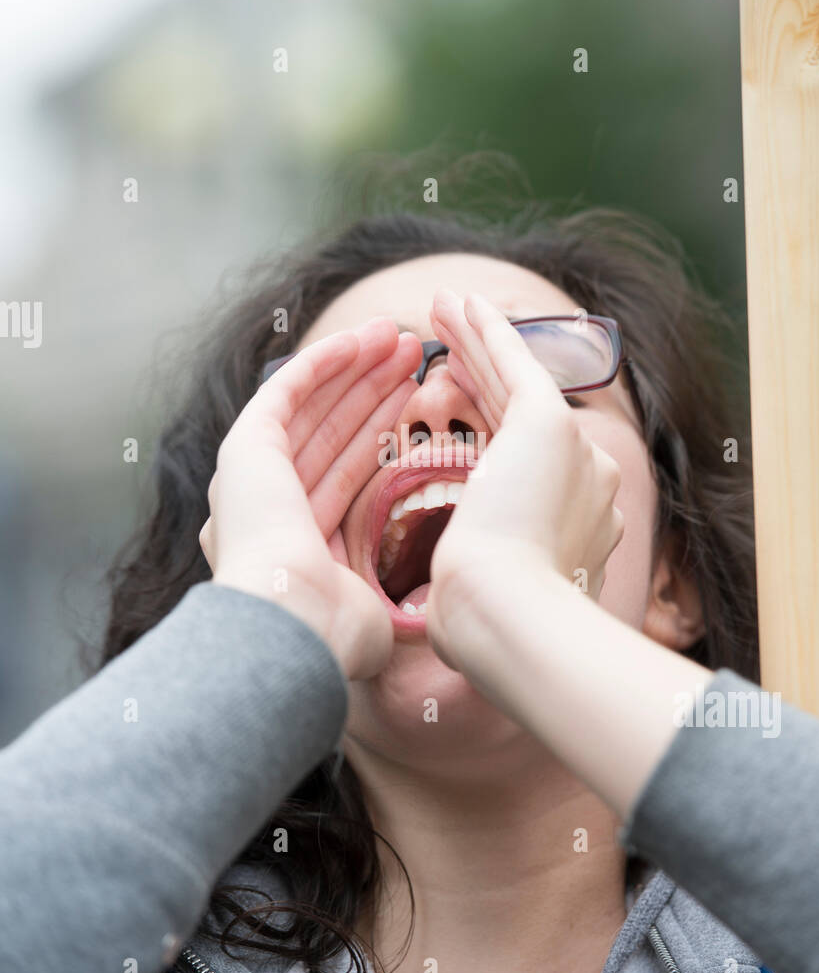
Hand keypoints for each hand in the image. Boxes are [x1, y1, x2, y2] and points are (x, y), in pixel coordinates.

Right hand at [200, 318, 420, 679]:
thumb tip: (421, 604)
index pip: (341, 474)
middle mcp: (263, 508)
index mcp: (290, 546)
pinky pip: (284, 393)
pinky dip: (321, 363)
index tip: (415, 405)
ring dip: (353, 370)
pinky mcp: (244, 451)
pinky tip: (359, 340)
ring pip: (310, 408)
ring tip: (399, 339)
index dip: (377, 435)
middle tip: (412, 359)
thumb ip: (384, 593)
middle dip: (370, 392)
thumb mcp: (371, 610)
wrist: (290, 626)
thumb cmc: (335, 633)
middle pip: (328, 433)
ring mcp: (248, 479)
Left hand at [425, 289, 623, 675]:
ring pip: (515, 384)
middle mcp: (594, 485)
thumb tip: (446, 595)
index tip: (462, 398)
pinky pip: (512, 366)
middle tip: (453, 337)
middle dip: (485, 371)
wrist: (506, 619)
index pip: (528, 461)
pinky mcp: (549, 427)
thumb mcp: (484, 602)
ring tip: (445, 306)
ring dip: (478, 340)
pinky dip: (485, 332)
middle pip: (525, 414)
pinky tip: (459, 304)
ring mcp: (580, 454)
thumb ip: (478, 581)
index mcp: (581, 527)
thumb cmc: (484, 628)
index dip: (491, 422)